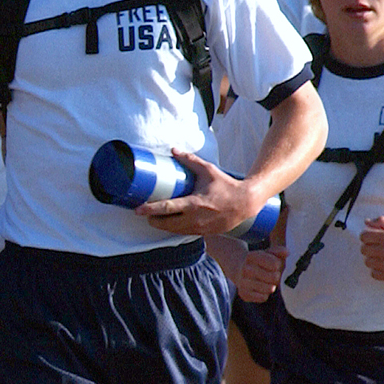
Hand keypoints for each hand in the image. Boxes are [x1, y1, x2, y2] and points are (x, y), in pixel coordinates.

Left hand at [136, 151, 255, 235]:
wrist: (245, 203)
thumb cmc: (226, 185)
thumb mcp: (208, 170)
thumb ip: (190, 160)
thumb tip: (174, 150)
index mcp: (194, 204)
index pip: (167, 208)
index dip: (150, 209)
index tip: (137, 209)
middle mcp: (195, 219)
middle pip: (165, 224)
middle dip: (152, 220)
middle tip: (144, 212)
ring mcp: (199, 229)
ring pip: (173, 231)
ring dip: (162, 226)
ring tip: (155, 217)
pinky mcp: (204, 234)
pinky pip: (184, 233)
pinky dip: (175, 228)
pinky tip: (171, 222)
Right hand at [237, 243, 284, 302]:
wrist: (238, 269)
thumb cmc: (259, 261)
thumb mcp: (268, 253)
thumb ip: (279, 251)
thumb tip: (287, 253)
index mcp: (252, 256)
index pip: (275, 264)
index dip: (279, 265)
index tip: (275, 266)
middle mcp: (246, 269)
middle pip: (274, 277)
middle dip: (277, 277)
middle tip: (273, 275)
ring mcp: (243, 282)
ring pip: (269, 289)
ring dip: (272, 286)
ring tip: (267, 282)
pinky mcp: (243, 294)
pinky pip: (263, 298)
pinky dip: (265, 294)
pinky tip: (260, 289)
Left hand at [358, 215, 383, 281]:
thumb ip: (382, 222)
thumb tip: (366, 222)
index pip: (364, 237)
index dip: (366, 237)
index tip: (370, 239)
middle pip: (363, 250)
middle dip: (368, 248)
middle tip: (376, 248)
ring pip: (367, 262)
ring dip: (372, 260)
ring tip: (381, 258)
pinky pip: (373, 274)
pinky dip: (377, 270)